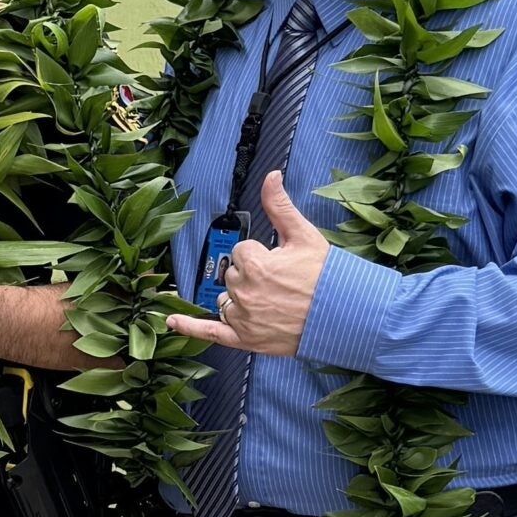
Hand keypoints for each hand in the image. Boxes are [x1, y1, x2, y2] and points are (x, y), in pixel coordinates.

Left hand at [165, 172, 325, 353]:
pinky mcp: (243, 339)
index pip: (240, 252)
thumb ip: (279, 206)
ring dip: (238, 299)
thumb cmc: (326, 278)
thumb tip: (270, 177)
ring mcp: (242, 318)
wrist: (344, 316)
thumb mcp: (303, 235)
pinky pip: (208, 332)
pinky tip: (172, 321)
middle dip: (250, 276)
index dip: (259, 255)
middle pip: (231, 276)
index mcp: (255, 265)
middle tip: (279, 283)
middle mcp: (245, 292)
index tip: (277, 262)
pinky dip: (189, 327)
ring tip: (269, 301)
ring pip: (224, 300)